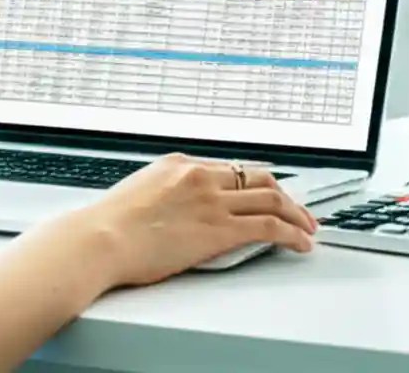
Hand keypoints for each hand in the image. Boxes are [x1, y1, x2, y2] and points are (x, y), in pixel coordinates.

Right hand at [75, 153, 316, 287]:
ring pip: (272, 198)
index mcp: (178, 164)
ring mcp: (213, 201)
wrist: (100, 239)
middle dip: (284, 193)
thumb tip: (174, 210)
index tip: (262, 193)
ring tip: (307, 228)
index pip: (228, 168)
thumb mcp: (137, 193)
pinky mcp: (220, 229)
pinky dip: (292, 234)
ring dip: (297, 214)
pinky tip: (300, 243)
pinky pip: (270, 227)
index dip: (252, 183)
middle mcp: (200, 176)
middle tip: (296, 210)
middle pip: (258, 176)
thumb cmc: (108, 225)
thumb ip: (163, 194)